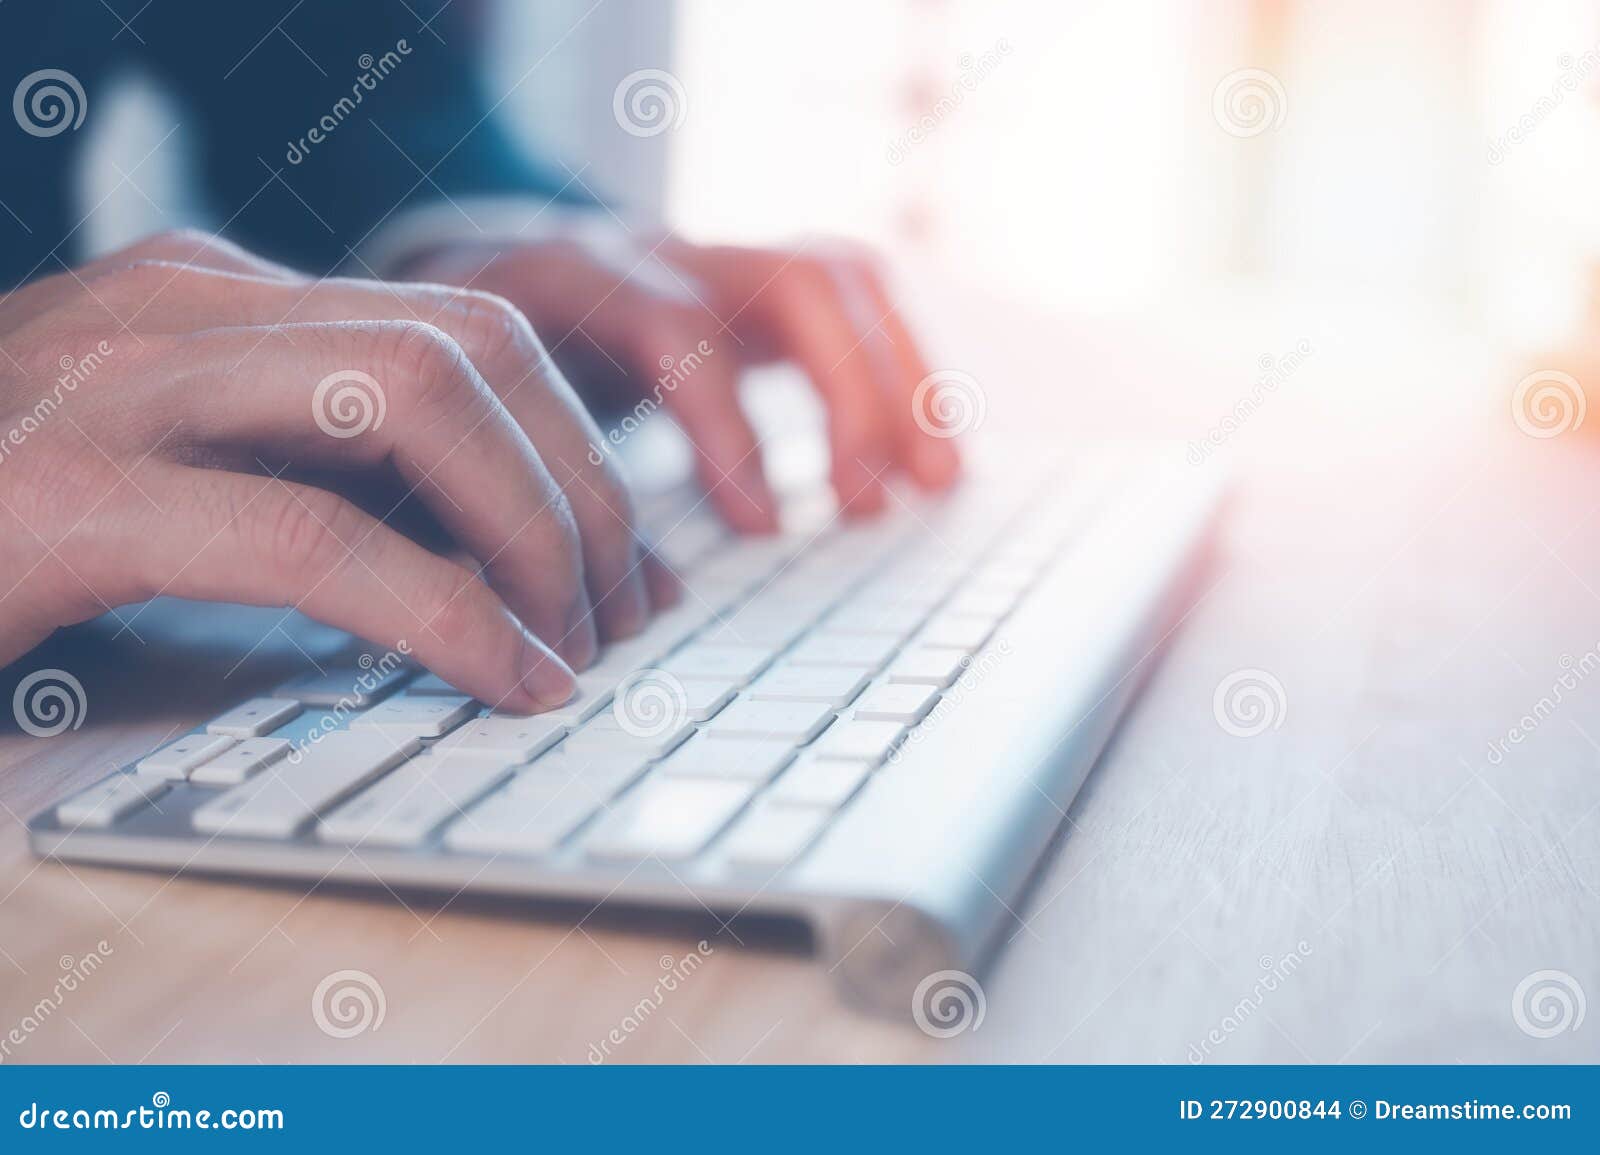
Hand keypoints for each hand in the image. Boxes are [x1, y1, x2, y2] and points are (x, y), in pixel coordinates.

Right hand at [0, 230, 673, 708]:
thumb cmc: (0, 530)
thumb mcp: (178, 470)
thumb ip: (313, 472)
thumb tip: (495, 551)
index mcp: (211, 297)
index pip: (463, 329)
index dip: (577, 447)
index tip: (621, 566)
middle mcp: (174, 306)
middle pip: (470, 347)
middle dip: (583, 487)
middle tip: (623, 614)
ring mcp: (112, 383)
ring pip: (416, 401)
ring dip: (535, 531)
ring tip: (573, 648)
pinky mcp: (62, 495)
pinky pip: (312, 535)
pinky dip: (443, 612)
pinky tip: (505, 677)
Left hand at [397, 227, 961, 531]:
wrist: (446, 281)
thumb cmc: (457, 377)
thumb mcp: (460, 429)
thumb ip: (533, 501)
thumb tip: (644, 607)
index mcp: (567, 278)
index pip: (676, 329)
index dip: (725, 428)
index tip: (761, 524)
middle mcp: (655, 252)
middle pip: (791, 282)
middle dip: (849, 396)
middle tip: (867, 505)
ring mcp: (709, 258)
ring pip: (838, 283)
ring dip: (899, 383)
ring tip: (937, 483)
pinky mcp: (747, 284)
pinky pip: (852, 304)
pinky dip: (898, 375)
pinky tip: (922, 456)